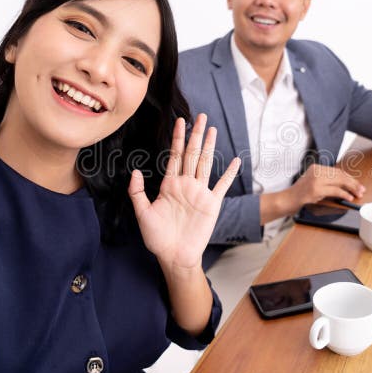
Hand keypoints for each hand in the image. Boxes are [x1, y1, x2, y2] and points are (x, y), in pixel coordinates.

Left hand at [129, 114, 239, 268]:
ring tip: (213, 129)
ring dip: (209, 147)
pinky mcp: (211, 204)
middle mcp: (186, 185)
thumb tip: (136, 171)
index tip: (180, 121)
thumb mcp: (142, 213)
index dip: (178, 138)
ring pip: (206, 164)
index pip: (175, 156)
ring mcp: (200, 193)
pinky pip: (222, 186)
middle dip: (196, 135)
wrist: (174, 256)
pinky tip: (235, 162)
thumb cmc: (157, 237)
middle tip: (201, 116)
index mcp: (169, 185)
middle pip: (192, 154)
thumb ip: (137, 192)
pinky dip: (229, 174)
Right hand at [288, 163, 364, 207]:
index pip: (338, 171)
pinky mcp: (315, 189)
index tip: (358, 184)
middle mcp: (316, 171)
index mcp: (316, 168)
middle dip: (353, 183)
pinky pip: (334, 191)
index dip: (350, 178)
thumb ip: (327, 181)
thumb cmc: (301, 193)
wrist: (287, 199)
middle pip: (340, 175)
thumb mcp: (314, 183)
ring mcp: (315, 180)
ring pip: (339, 181)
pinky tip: (349, 198)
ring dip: (351, 188)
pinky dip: (344, 194)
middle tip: (362, 190)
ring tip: (358, 194)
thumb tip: (346, 185)